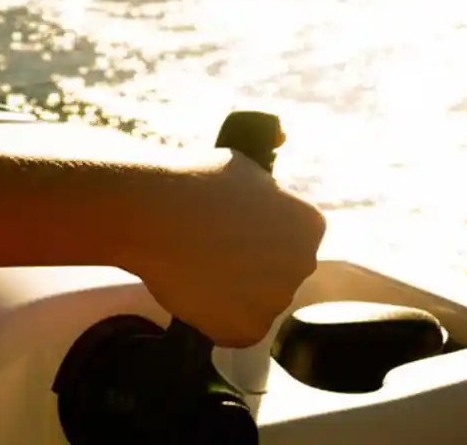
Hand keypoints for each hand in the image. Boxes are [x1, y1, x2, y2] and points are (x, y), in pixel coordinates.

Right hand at [125, 151, 325, 347]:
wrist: (157, 213)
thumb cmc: (196, 182)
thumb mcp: (244, 163)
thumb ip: (268, 175)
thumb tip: (281, 136)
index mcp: (309, 224)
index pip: (292, 240)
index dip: (259, 238)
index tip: (232, 231)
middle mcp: (303, 264)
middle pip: (278, 273)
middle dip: (252, 267)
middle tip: (211, 252)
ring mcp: (276, 300)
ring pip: (255, 303)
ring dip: (233, 294)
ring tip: (197, 269)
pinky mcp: (247, 329)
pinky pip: (234, 330)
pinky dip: (215, 319)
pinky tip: (194, 291)